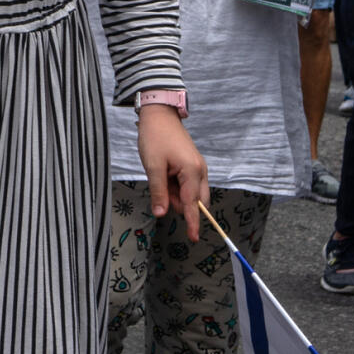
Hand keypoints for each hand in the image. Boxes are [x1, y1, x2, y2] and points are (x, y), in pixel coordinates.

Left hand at [135, 103, 205, 241]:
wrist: (159, 115)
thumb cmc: (155, 138)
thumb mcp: (153, 167)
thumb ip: (158, 191)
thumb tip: (161, 214)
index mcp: (193, 172)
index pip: (193, 204)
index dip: (193, 222)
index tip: (193, 238)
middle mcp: (200, 172)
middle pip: (195, 201)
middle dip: (178, 203)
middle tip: (160, 188)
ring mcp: (197, 168)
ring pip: (189, 194)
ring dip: (174, 193)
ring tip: (159, 174)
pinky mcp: (192, 166)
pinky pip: (186, 185)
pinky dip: (174, 186)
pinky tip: (163, 174)